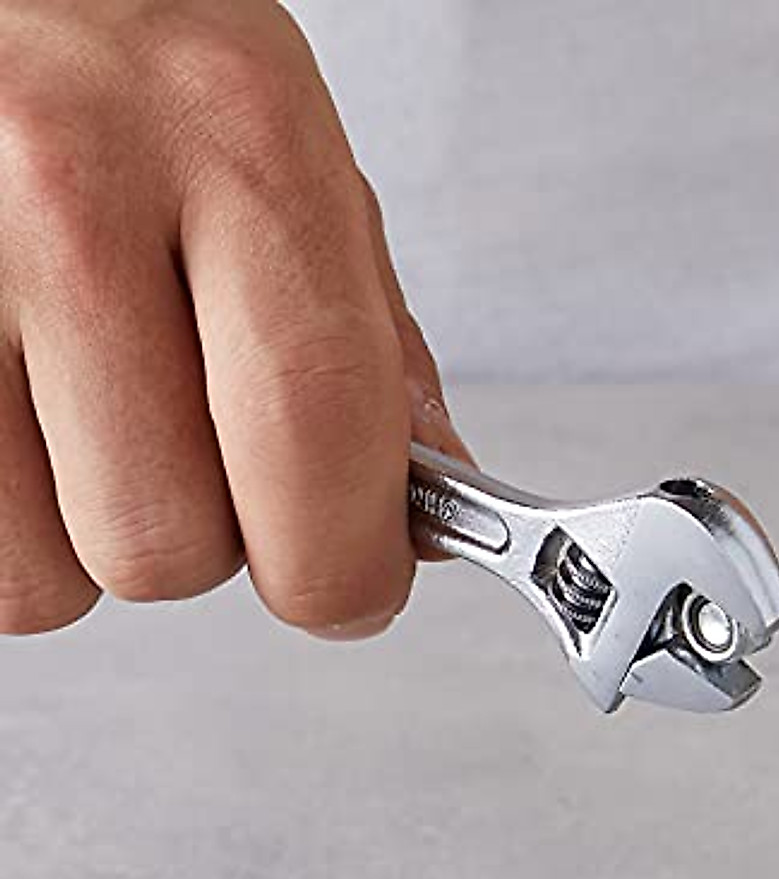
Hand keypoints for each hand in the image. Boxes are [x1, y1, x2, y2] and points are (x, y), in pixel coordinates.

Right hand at [0, 0, 468, 639]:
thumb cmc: (152, 73)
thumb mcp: (291, 162)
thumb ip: (369, 348)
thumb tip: (423, 512)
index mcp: (239, 142)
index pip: (317, 433)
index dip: (347, 569)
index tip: (357, 590)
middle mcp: (72, 188)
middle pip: (171, 544)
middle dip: (214, 539)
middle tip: (207, 453)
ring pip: (56, 575)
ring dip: (103, 529)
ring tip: (102, 409)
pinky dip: (22, 522)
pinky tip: (34, 418)